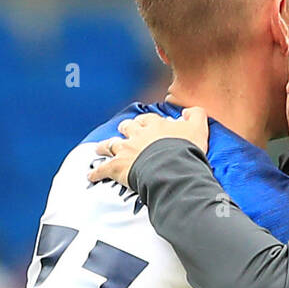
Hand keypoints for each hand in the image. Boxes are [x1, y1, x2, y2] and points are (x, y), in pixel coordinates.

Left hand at [88, 107, 209, 187]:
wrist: (171, 167)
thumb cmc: (185, 150)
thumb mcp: (198, 128)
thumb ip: (195, 115)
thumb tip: (189, 111)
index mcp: (155, 125)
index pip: (147, 119)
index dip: (145, 121)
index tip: (144, 124)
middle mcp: (138, 134)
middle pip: (127, 128)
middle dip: (125, 129)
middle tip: (123, 132)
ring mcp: (126, 150)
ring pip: (110, 144)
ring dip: (105, 146)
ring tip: (100, 148)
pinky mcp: (118, 167)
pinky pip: (103, 169)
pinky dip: (96, 173)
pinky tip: (91, 176)